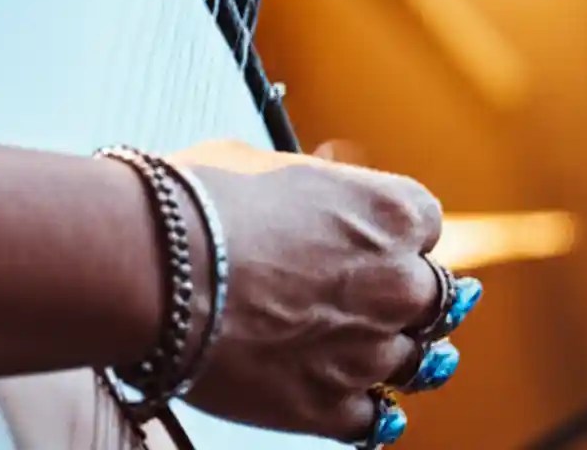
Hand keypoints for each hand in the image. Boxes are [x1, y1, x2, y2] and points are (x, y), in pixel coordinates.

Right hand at [165, 140, 444, 441]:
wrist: (152, 268)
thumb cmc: (198, 203)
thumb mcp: (265, 165)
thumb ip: (310, 187)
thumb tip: (310, 189)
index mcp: (389, 213)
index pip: (426, 225)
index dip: (396, 235)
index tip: (373, 242)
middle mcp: (395, 282)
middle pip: (434, 297)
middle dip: (405, 298)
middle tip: (373, 300)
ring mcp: (367, 349)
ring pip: (415, 363)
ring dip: (390, 355)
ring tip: (362, 351)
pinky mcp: (328, 404)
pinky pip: (375, 419)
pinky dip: (364, 411)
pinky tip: (346, 401)